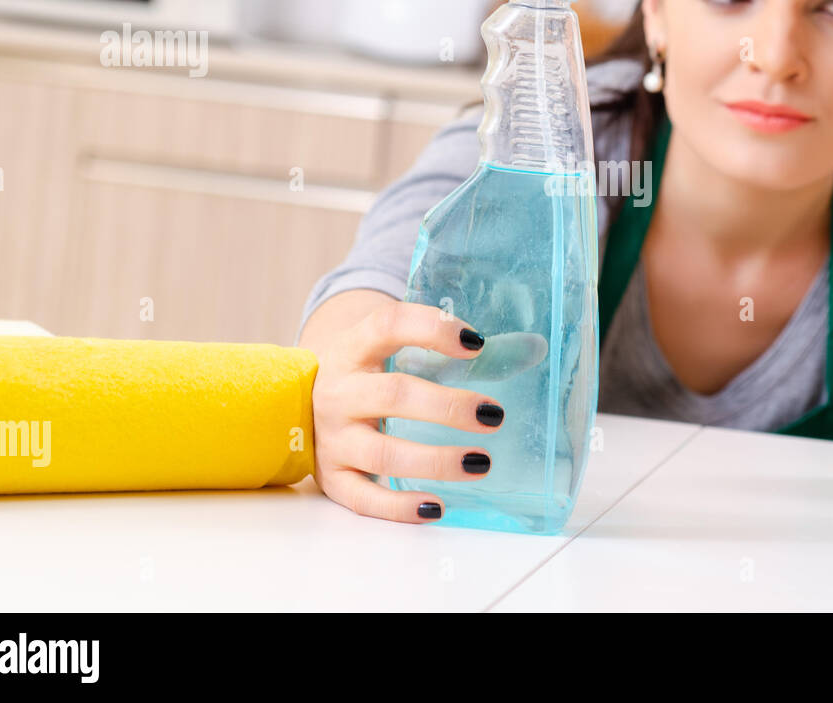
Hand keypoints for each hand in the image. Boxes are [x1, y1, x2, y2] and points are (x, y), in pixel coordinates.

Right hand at [309, 299, 542, 522]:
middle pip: (393, 394)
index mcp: (355, 347)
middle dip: (448, 406)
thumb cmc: (367, 373)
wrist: (295, 402)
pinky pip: (364, 498)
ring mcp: (332, 437)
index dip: (431, 329)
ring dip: (435, 460)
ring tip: (481, 462)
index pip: (388, 325)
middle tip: (494, 414)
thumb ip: (455, 348)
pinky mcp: (331, 477)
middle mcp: (339, 391)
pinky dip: (399, 506)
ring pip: (383, 452)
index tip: (477, 343)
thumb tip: (536, 348)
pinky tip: (437, 505)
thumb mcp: (391, 350)